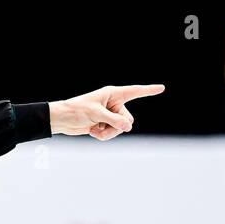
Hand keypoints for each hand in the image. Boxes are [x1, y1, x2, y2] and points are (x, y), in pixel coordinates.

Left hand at [50, 84, 164, 139]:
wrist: (63, 120)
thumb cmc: (77, 110)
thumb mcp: (96, 114)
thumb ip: (114, 120)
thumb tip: (129, 127)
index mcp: (113, 94)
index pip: (134, 92)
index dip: (148, 91)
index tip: (161, 88)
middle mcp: (113, 103)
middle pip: (128, 119)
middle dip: (117, 126)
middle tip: (102, 125)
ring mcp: (110, 115)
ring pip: (121, 129)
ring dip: (108, 133)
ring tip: (95, 130)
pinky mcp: (105, 124)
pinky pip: (113, 134)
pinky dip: (103, 136)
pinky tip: (92, 131)